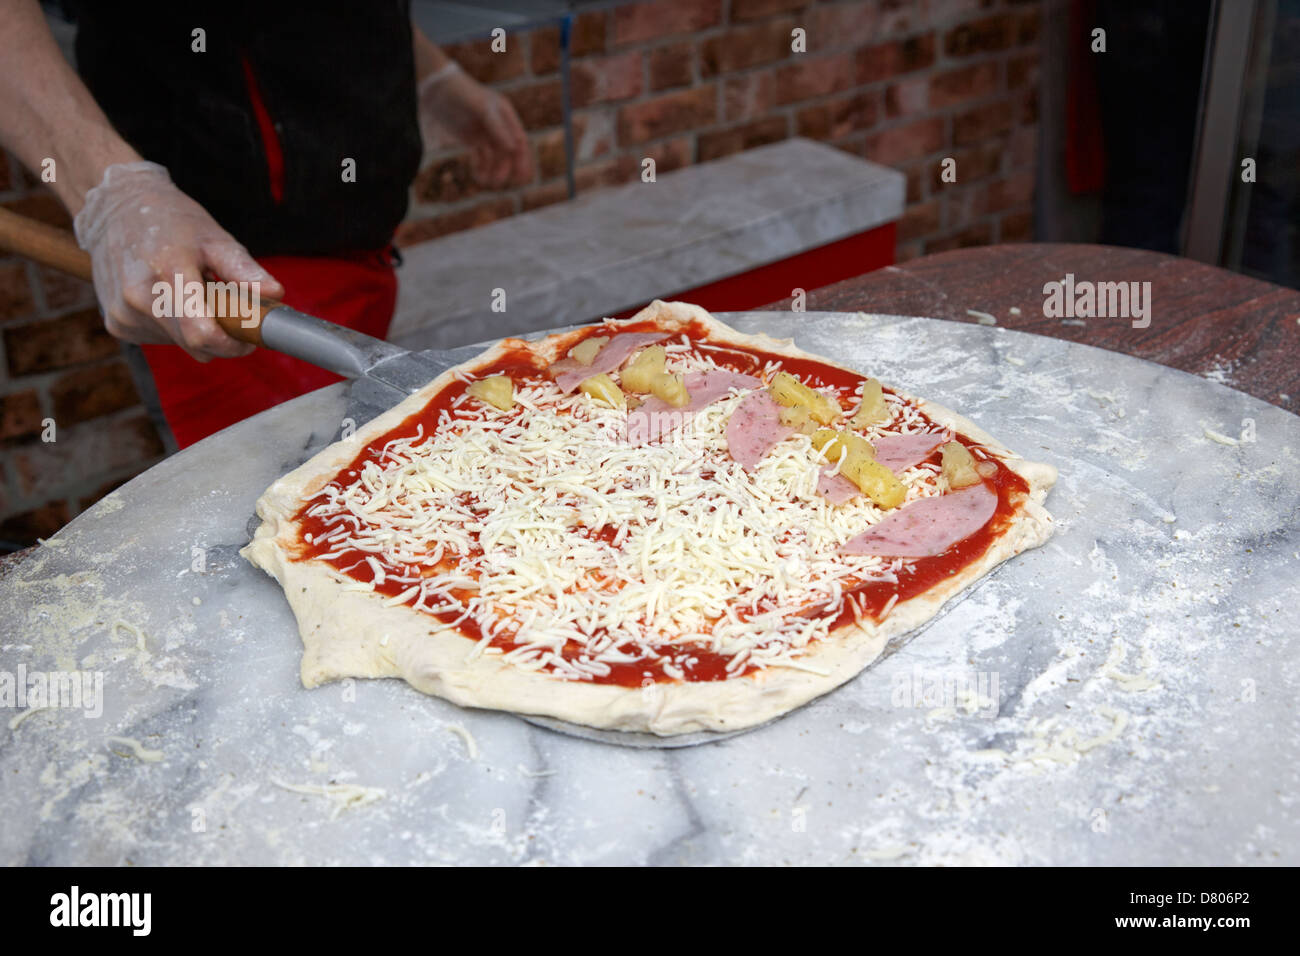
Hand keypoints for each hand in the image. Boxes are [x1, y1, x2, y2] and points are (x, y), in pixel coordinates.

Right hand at [73, 161, 283, 361]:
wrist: (115, 207)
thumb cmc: (170, 220)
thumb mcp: (214, 237)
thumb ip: (244, 269)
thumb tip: (274, 294)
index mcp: (167, 273)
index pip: (203, 334)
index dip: (232, 344)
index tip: (248, 337)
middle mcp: (139, 299)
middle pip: (195, 345)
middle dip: (220, 334)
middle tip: (225, 305)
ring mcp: (124, 314)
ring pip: (181, 344)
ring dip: (196, 328)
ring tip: (192, 292)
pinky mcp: (117, 324)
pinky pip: (162, 339)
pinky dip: (175, 325)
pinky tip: (170, 297)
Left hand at [418, 63, 532, 187]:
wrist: (437, 87)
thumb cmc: (462, 93)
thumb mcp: (481, 108)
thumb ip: (498, 127)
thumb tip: (515, 148)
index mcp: (505, 115)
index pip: (519, 140)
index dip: (522, 158)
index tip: (521, 175)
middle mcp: (498, 125)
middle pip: (509, 152)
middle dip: (507, 168)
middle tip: (500, 182)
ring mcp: (485, 132)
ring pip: (495, 157)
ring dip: (492, 170)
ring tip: (485, 181)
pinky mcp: (472, 139)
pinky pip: (481, 157)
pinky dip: (481, 168)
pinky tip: (478, 176)